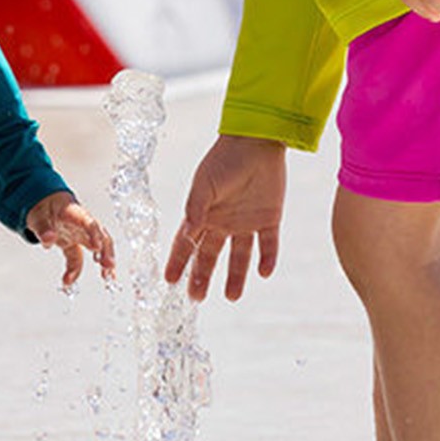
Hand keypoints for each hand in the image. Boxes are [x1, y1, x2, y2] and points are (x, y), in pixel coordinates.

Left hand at [26, 191, 116, 286]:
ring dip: (103, 261)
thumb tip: (49, 240)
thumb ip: (43, 229)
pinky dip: (76, 271)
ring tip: (107, 278)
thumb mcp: (38, 216)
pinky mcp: (73, 244)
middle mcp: (81, 224)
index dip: (94, 234)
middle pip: (101, 235)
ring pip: (98, 247)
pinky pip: (78, 258)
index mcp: (74, 213)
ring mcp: (79, 234)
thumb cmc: (43, 207)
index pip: (88, 222)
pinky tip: (69, 282)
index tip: (97, 248)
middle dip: (107, 250)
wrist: (44, 203)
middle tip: (108, 266)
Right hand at [164, 135, 285, 301]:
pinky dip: (267, 259)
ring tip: (232, 296)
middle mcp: (223, 222)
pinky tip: (263, 273)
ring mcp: (246, 222)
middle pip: (211, 256)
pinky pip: (269, 245)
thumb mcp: (204, 185)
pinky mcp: (269, 219)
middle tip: (196, 298)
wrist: (257, 142)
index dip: (178, 263)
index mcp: (203, 214)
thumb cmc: (224, 160)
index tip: (170, 281)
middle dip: (202, 277)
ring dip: (236, 276)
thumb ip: (196, 210)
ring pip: (240, 257)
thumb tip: (188, 236)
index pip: (187, 244)